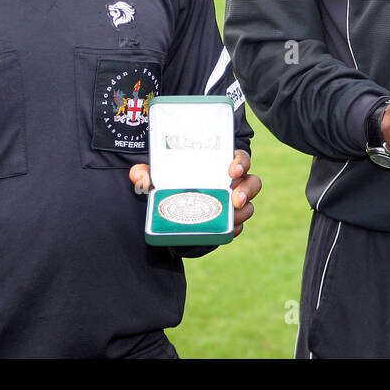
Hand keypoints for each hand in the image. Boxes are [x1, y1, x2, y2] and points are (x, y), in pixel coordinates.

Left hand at [129, 149, 261, 237]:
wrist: (172, 215)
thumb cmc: (173, 186)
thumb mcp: (159, 180)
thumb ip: (147, 175)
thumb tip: (137, 174)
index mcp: (221, 167)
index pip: (240, 159)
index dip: (242, 162)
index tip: (233, 169)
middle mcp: (232, 184)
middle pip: (253, 182)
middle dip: (248, 189)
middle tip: (236, 198)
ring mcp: (233, 204)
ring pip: (249, 205)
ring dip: (244, 211)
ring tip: (232, 215)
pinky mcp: (229, 223)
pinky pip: (239, 226)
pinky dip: (235, 228)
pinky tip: (228, 230)